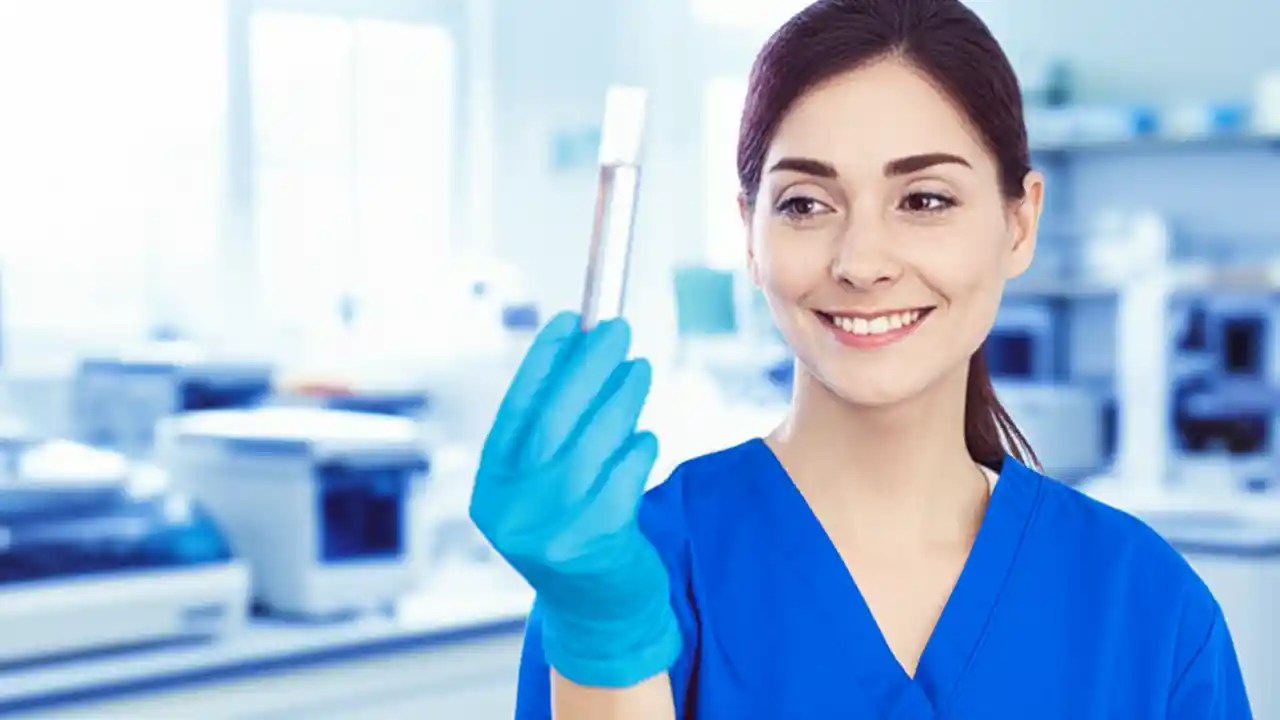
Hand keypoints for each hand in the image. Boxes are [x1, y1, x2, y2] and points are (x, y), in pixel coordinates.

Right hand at [470, 311, 680, 686]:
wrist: (597, 615)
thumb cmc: (574, 530)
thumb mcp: (545, 486)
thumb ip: (552, 429)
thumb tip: (580, 344)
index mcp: (492, 487)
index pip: (516, 408)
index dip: (543, 359)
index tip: (571, 319)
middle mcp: (513, 510)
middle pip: (554, 420)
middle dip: (588, 366)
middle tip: (618, 330)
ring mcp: (552, 530)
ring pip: (593, 444)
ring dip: (621, 397)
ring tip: (639, 370)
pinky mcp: (597, 544)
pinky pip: (625, 478)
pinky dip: (638, 449)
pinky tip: (645, 436)